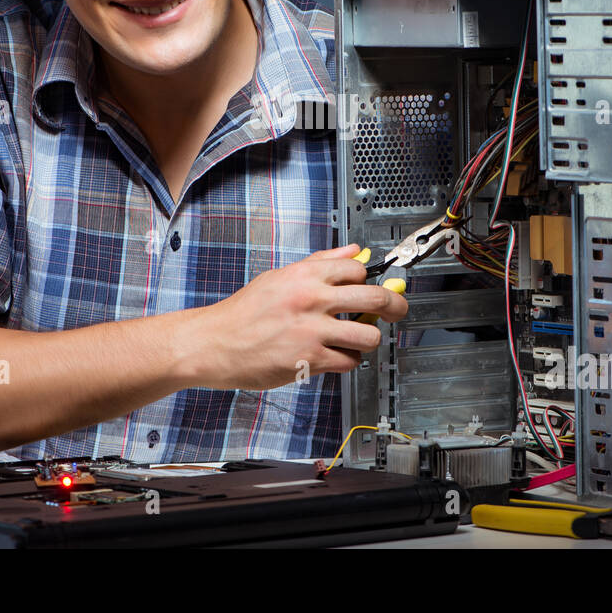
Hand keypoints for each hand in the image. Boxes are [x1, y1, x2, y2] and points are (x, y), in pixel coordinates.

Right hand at [183, 243, 407, 390]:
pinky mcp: (309, 359)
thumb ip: (319, 264)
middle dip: (394, 306)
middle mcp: (311, 300)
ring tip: (359, 338)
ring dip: (369, 339)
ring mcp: (312, 331)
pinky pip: (349, 361)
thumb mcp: (280, 277)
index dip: (369, 278)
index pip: (357, 268)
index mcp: (304, 275)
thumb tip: (353, 251)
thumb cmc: (244, 312)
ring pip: (368, 335)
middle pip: (374, 298)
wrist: (215, 343)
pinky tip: (336, 355)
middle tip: (396, 310)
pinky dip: (348, 360)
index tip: (374, 285)